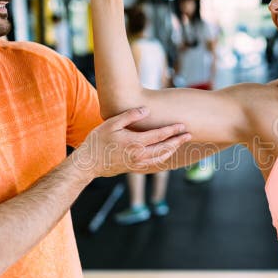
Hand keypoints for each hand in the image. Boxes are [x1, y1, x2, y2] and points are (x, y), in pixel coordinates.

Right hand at [73, 107, 190, 176]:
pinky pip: (154, 164)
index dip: (173, 130)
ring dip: (172, 150)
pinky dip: (163, 158)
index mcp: (135, 142)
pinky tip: (167, 153)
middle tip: (189, 134)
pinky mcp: (135, 168)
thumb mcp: (111, 123)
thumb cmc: (98, 141)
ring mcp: (138, 163)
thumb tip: (146, 110)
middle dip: (178, 141)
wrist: (89, 163)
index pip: (160, 135)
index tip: (183, 125)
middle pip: (165, 147)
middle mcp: (140, 154)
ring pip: (161, 157)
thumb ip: (130, 116)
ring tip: (180, 143)